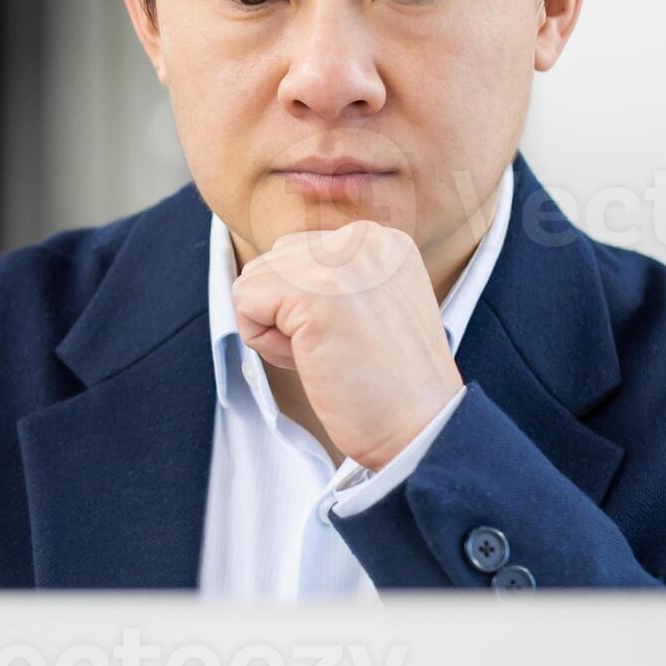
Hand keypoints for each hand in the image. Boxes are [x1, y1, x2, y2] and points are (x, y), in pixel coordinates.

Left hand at [230, 219, 462, 471]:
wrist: (422, 427)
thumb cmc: (390, 385)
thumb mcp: (370, 307)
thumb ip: (329, 281)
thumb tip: (267, 281)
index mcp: (380, 241)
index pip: (297, 253)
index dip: (304, 306)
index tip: (350, 335)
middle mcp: (364, 238)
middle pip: (272, 262)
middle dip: (286, 314)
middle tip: (337, 350)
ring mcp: (341, 260)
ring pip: (254, 280)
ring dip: (275, 329)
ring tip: (327, 354)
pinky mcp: (314, 291)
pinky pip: (244, 301)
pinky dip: (264, 342)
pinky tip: (311, 359)